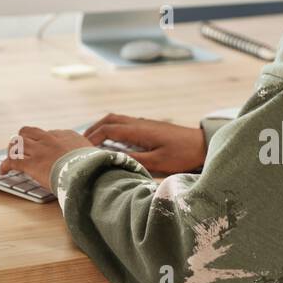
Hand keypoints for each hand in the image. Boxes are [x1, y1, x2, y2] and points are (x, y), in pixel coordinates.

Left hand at [0, 127, 92, 190]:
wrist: (88, 172)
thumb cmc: (94, 166)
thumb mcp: (95, 153)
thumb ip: (89, 153)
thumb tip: (97, 158)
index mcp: (66, 135)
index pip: (48, 133)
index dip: (42, 142)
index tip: (42, 149)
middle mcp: (50, 139)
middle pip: (28, 132)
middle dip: (22, 139)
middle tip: (21, 149)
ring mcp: (39, 150)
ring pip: (17, 143)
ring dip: (12, 150)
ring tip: (11, 158)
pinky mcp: (31, 163)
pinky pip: (12, 161)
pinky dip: (5, 165)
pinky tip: (4, 171)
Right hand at [83, 113, 206, 175]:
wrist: (202, 144)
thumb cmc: (182, 155)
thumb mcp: (158, 162)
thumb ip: (134, 160)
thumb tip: (111, 160)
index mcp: (138, 130)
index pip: (107, 130)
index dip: (91, 139)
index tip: (82, 150)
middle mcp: (138, 122)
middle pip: (108, 119)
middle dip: (92, 130)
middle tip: (80, 143)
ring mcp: (144, 123)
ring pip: (116, 119)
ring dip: (101, 128)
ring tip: (92, 142)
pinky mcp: (149, 126)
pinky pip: (124, 123)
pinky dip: (112, 129)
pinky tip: (112, 141)